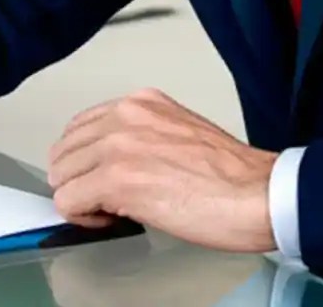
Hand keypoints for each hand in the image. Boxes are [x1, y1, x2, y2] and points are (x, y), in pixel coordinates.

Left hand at [47, 88, 276, 252]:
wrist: (262, 194)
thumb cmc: (233, 176)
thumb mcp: (177, 133)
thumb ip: (139, 137)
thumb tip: (111, 163)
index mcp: (140, 103)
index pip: (80, 128)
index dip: (86, 160)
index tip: (101, 178)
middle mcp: (124, 117)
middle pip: (63, 151)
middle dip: (78, 179)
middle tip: (104, 199)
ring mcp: (117, 145)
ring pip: (60, 175)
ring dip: (80, 197)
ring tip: (111, 209)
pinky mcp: (116, 179)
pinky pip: (69, 201)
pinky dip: (83, 216)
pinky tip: (111, 219)